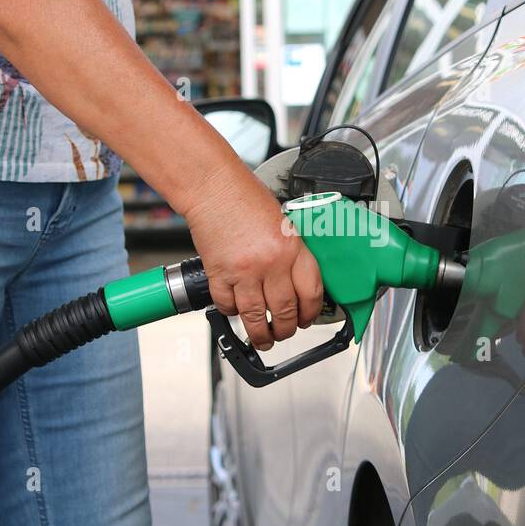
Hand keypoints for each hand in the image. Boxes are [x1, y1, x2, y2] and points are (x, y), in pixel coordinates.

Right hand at [185, 161, 323, 351]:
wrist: (213, 187)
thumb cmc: (245, 198)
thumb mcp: (284, 223)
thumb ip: (291, 253)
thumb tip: (297, 282)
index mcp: (293, 248)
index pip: (311, 293)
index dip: (310, 314)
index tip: (306, 319)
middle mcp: (271, 263)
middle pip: (285, 312)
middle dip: (285, 330)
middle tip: (282, 333)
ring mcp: (244, 271)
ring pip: (256, 317)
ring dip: (260, 334)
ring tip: (261, 338)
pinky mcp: (219, 275)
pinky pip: (227, 305)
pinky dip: (231, 312)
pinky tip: (235, 310)